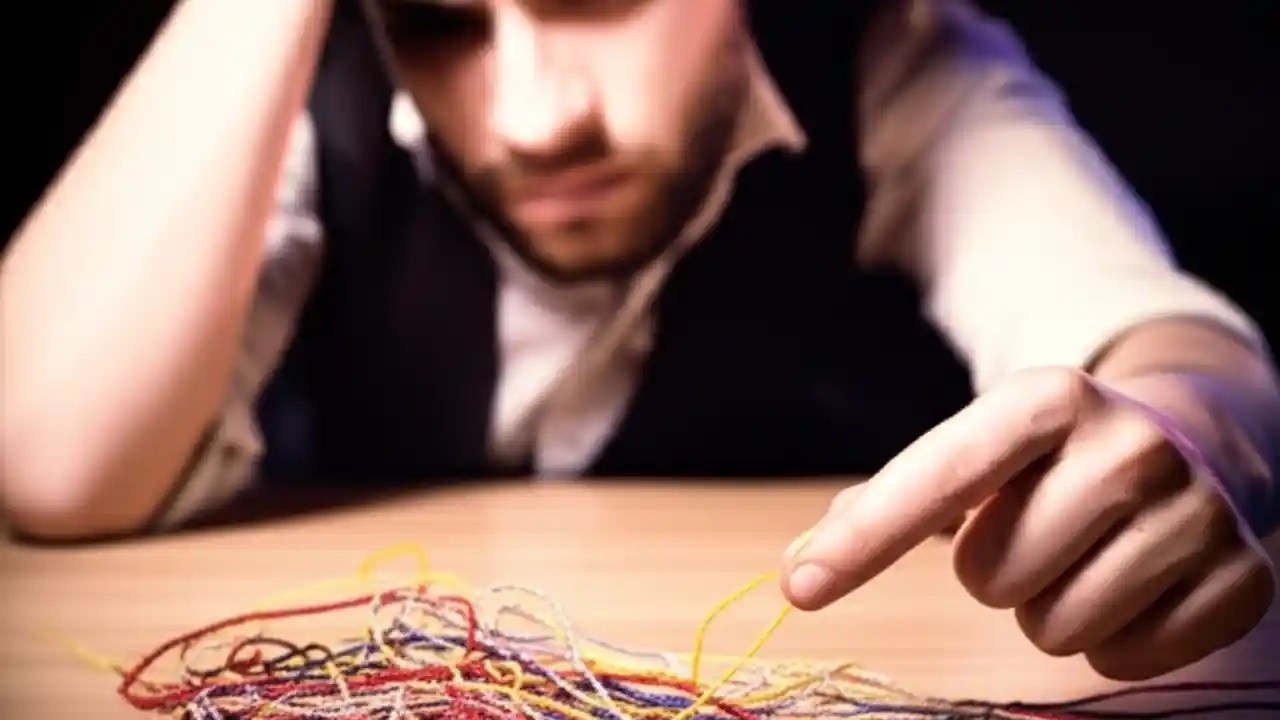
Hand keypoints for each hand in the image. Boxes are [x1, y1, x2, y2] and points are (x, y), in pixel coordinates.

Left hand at [781, 366, 1276, 679]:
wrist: (1194, 441)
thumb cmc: (1053, 459)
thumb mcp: (979, 448)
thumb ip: (889, 500)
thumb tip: (802, 560)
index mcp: (1048, 398)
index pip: (938, 480)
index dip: (863, 540)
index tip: (799, 587)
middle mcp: (1129, 445)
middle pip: (989, 577)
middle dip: (992, 573)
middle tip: (1032, 536)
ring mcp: (1196, 511)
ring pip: (1055, 629)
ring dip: (1048, 611)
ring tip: (1081, 557)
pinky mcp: (1244, 576)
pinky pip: (1126, 661)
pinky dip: (1113, 643)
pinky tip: (1133, 587)